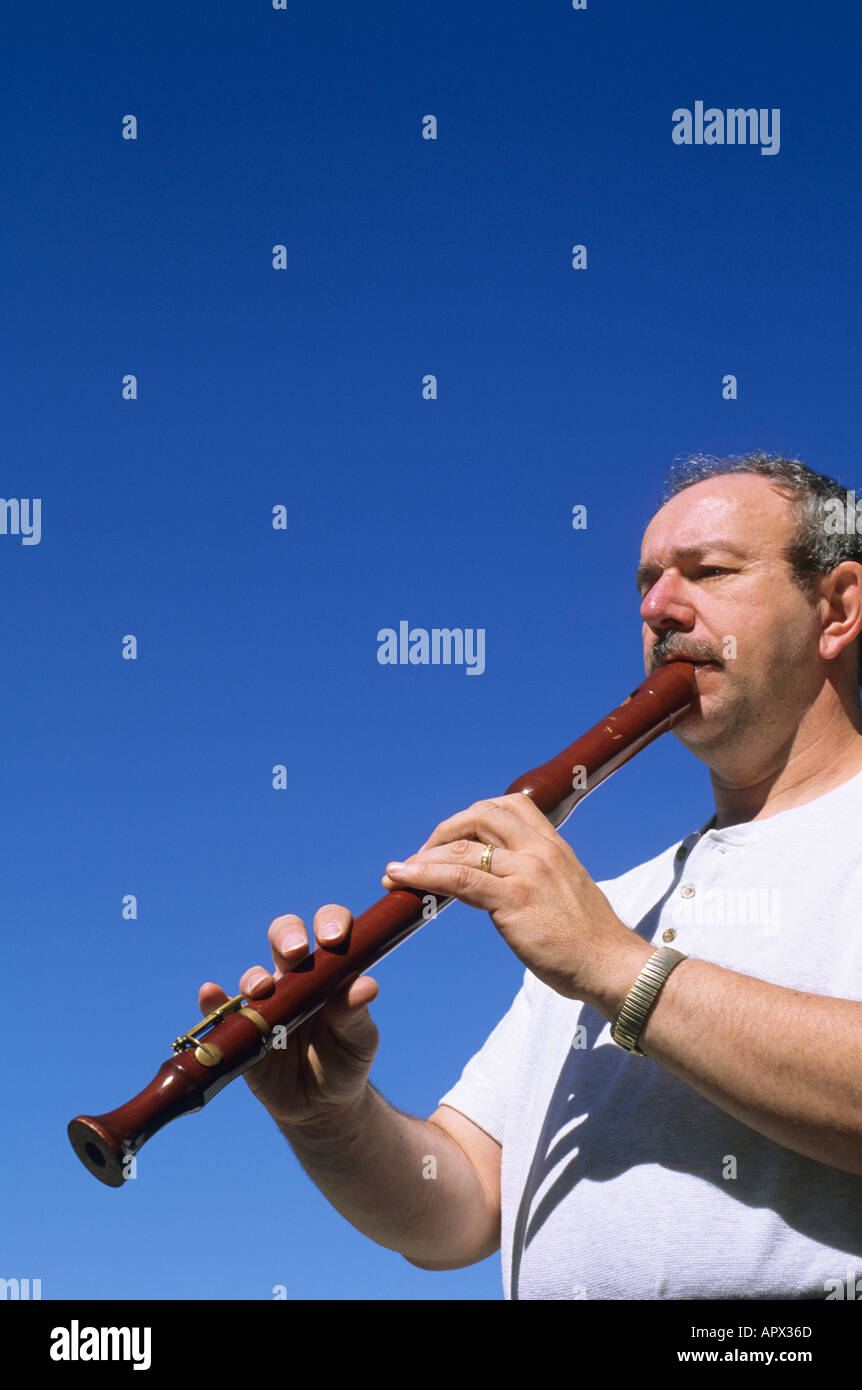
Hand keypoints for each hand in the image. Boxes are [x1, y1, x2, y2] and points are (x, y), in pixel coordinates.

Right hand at [199, 904, 379, 1127]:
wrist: (322, 1106)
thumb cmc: (346, 1061)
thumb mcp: (359, 1039)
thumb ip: (356, 1013)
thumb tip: (366, 986)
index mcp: (330, 971)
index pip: (330, 930)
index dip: (331, 922)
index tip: (335, 937)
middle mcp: (296, 978)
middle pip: (285, 937)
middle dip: (287, 935)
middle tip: (296, 951)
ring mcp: (267, 1002)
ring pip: (254, 974)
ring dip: (254, 976)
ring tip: (262, 990)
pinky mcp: (243, 1030)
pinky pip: (222, 1010)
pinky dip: (213, 1001)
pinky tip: (210, 994)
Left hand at [382, 793, 649, 1012]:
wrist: (612, 966)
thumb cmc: (589, 940)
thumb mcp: (565, 892)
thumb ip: (537, 876)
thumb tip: (503, 881)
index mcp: (554, 845)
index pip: (509, 805)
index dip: (472, 817)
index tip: (452, 840)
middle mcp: (540, 849)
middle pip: (479, 814)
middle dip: (444, 831)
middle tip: (423, 857)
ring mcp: (527, 871)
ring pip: (462, 846)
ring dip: (423, 856)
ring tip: (399, 872)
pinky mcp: (514, 898)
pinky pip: (459, 877)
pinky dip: (424, 874)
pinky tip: (401, 878)